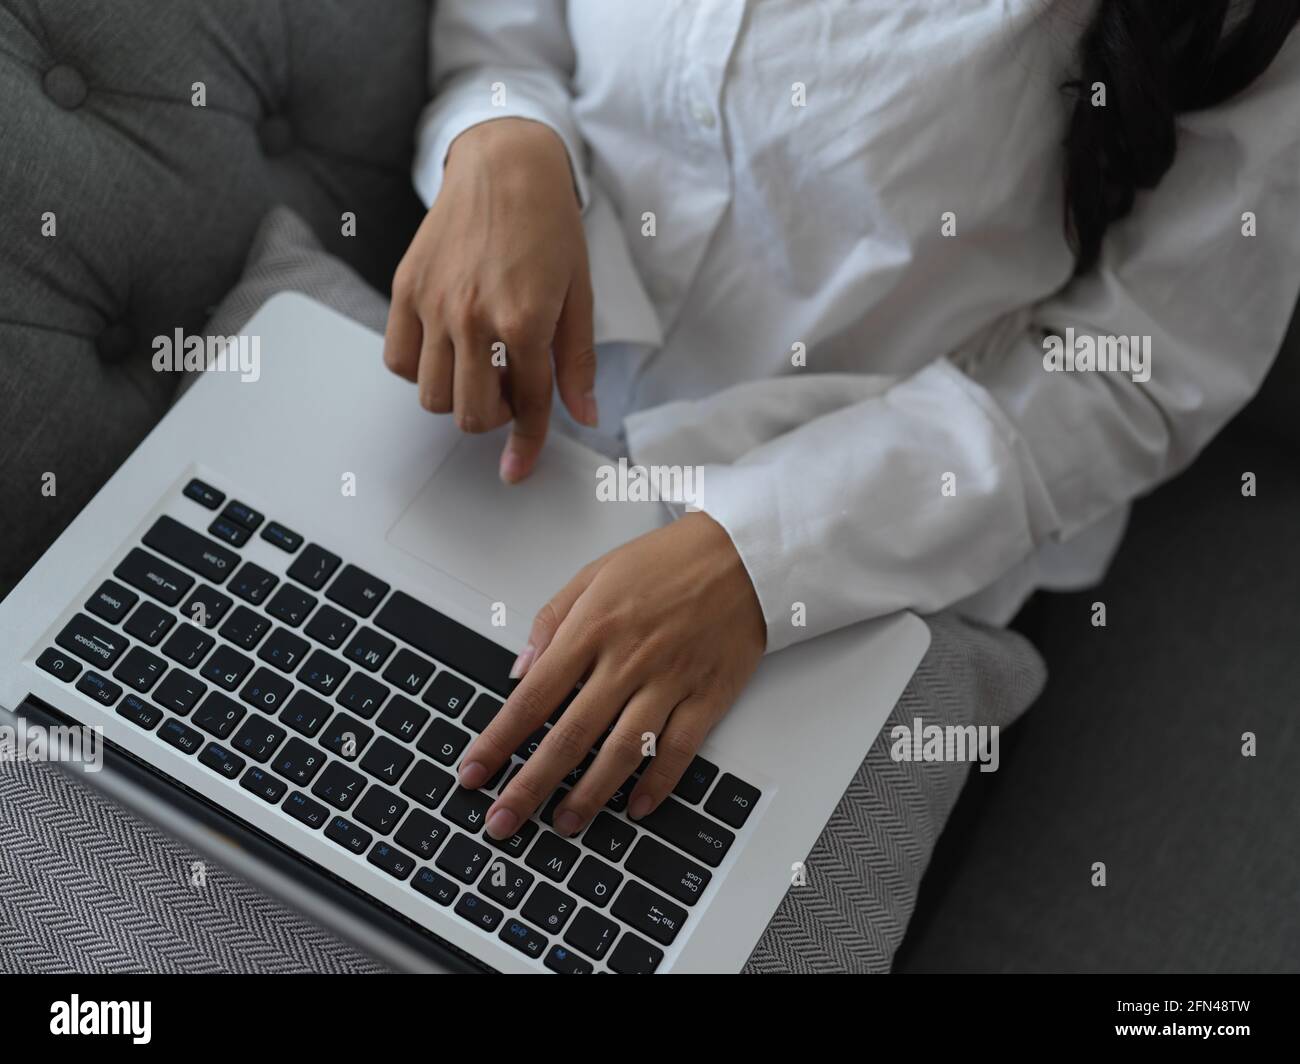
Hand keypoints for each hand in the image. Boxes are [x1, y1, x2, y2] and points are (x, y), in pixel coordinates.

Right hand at [383, 117, 595, 482]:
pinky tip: (445, 350)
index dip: (528, 446)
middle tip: (511, 388)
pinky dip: (419, 370)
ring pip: (432, 396)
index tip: (519, 470)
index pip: (529, 408)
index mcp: (527, 321)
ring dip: (458, 397)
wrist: (504, 165)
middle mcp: (475, 318)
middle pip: (471, 414)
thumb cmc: (549, 226)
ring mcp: (434, 305)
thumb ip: (577, 363)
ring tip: (480, 367)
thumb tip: (584, 416)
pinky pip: (398, 361)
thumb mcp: (580, 296)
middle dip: (495, 418)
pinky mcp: (406, 290)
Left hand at [458, 512, 766, 839]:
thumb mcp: (595, 573)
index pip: (532, 697)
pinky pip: (679, 750)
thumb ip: (552, 621)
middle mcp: (628, 659)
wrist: (745, 554)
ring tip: (563, 823)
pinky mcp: (709, 695)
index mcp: (593, 627)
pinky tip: (636, 807)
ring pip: (622, 752)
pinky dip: (657, 784)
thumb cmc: (668, 562)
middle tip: (503, 820)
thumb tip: (520, 672)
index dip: (498, 741)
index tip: (473, 772)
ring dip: (589, 795)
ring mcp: (671, 680)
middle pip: (570, 736)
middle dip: (530, 785)